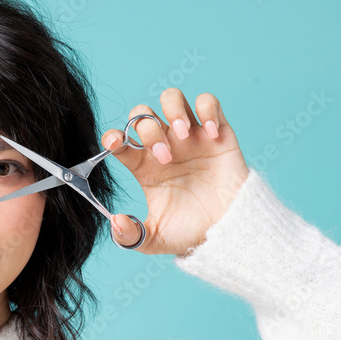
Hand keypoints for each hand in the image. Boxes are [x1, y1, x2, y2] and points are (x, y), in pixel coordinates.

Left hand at [103, 88, 249, 255]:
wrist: (227, 233)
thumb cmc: (188, 233)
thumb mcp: (153, 240)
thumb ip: (129, 236)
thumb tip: (115, 222)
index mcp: (143, 167)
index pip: (120, 139)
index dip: (113, 136)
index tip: (115, 143)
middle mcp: (164, 146)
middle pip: (142, 114)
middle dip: (149, 130)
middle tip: (164, 158)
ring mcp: (190, 138)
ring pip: (171, 99)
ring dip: (172, 111)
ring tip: (182, 136)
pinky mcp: (218, 133)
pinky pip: (208, 102)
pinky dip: (207, 109)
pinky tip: (210, 134)